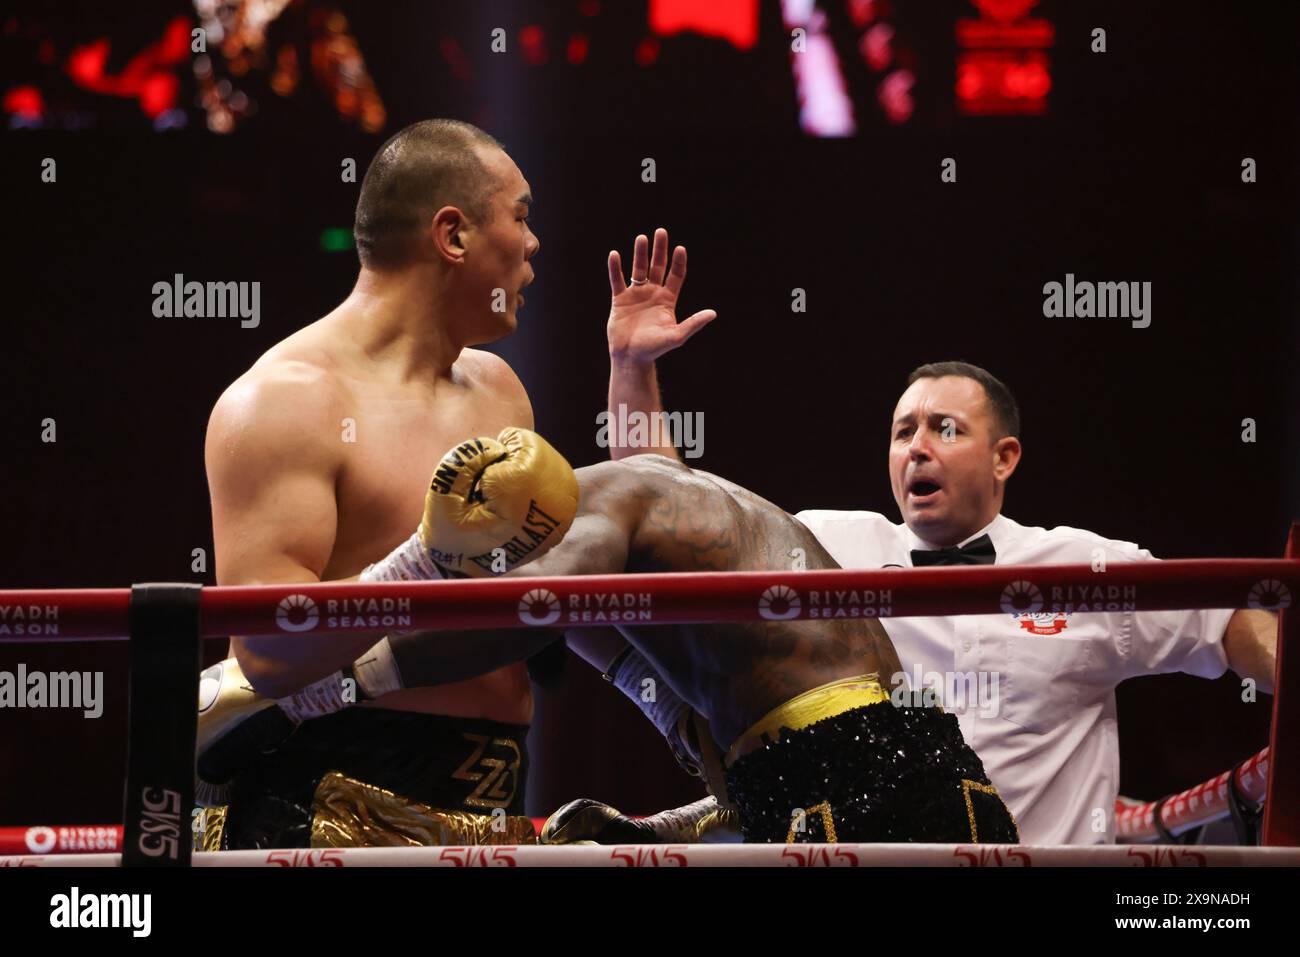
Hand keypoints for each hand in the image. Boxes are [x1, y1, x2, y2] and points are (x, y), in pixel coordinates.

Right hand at [607, 227, 716, 363]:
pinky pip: (617, 280)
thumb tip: (713, 313)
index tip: (680, 248)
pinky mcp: (620, 299)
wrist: (630, 357)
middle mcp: (652, 294)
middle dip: (660, 250)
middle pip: (658, 266)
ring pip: (638, 269)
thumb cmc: (654, 348)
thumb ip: (693, 323)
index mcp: (667, 300)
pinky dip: (615, 268)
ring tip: (641, 238)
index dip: (678, 262)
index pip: (675, 275)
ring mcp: (636, 295)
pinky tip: (615, 255)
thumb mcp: (676, 336)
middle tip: (661, 232)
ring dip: (640, 254)